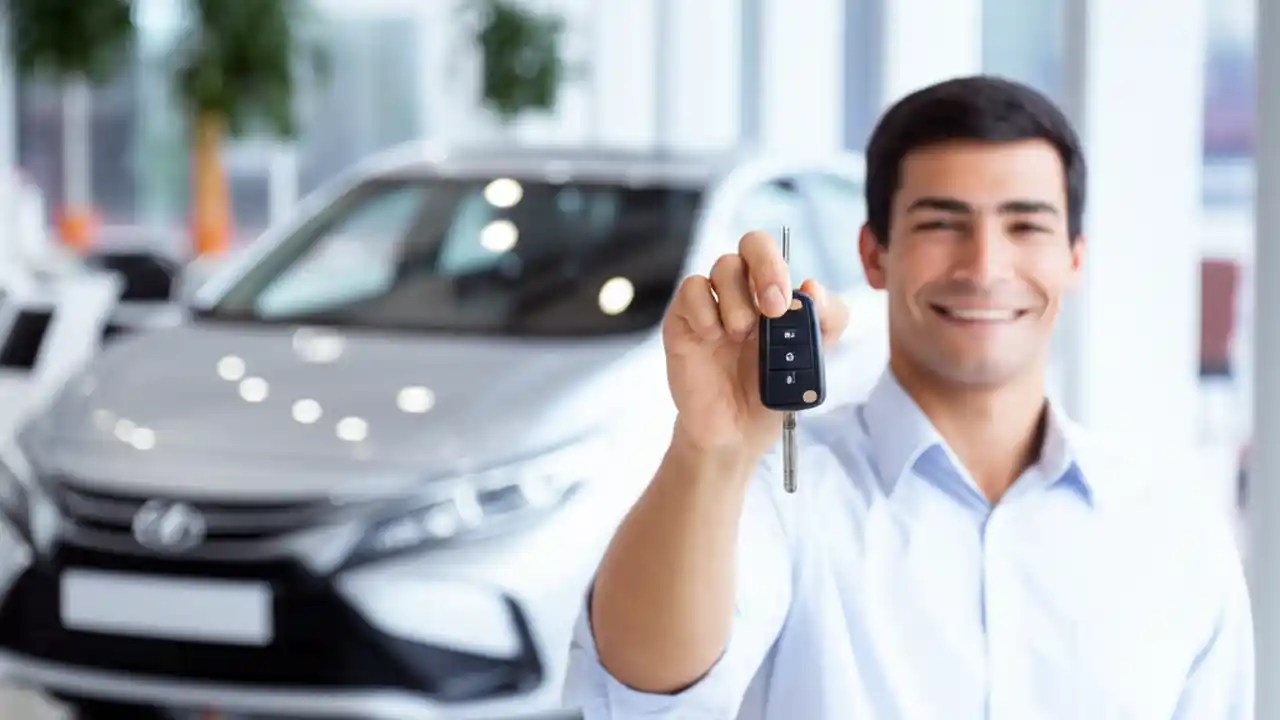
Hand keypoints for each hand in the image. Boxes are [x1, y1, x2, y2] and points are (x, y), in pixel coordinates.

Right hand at [661, 231, 849, 457]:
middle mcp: (743, 291)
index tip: (786, 306)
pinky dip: (705, 310)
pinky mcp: (683, 320)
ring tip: (740, 335)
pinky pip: (691, 290)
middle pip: (750, 244)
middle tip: (772, 308)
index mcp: (773, 294)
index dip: (780, 267)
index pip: (776, 254)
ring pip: (722, 266)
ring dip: (738, 301)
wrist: (736, 432)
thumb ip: (828, 321)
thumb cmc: (771, 392)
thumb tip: (813, 286)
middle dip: (766, 269)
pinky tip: (713, 337)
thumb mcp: (813, 360)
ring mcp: (712, 304)